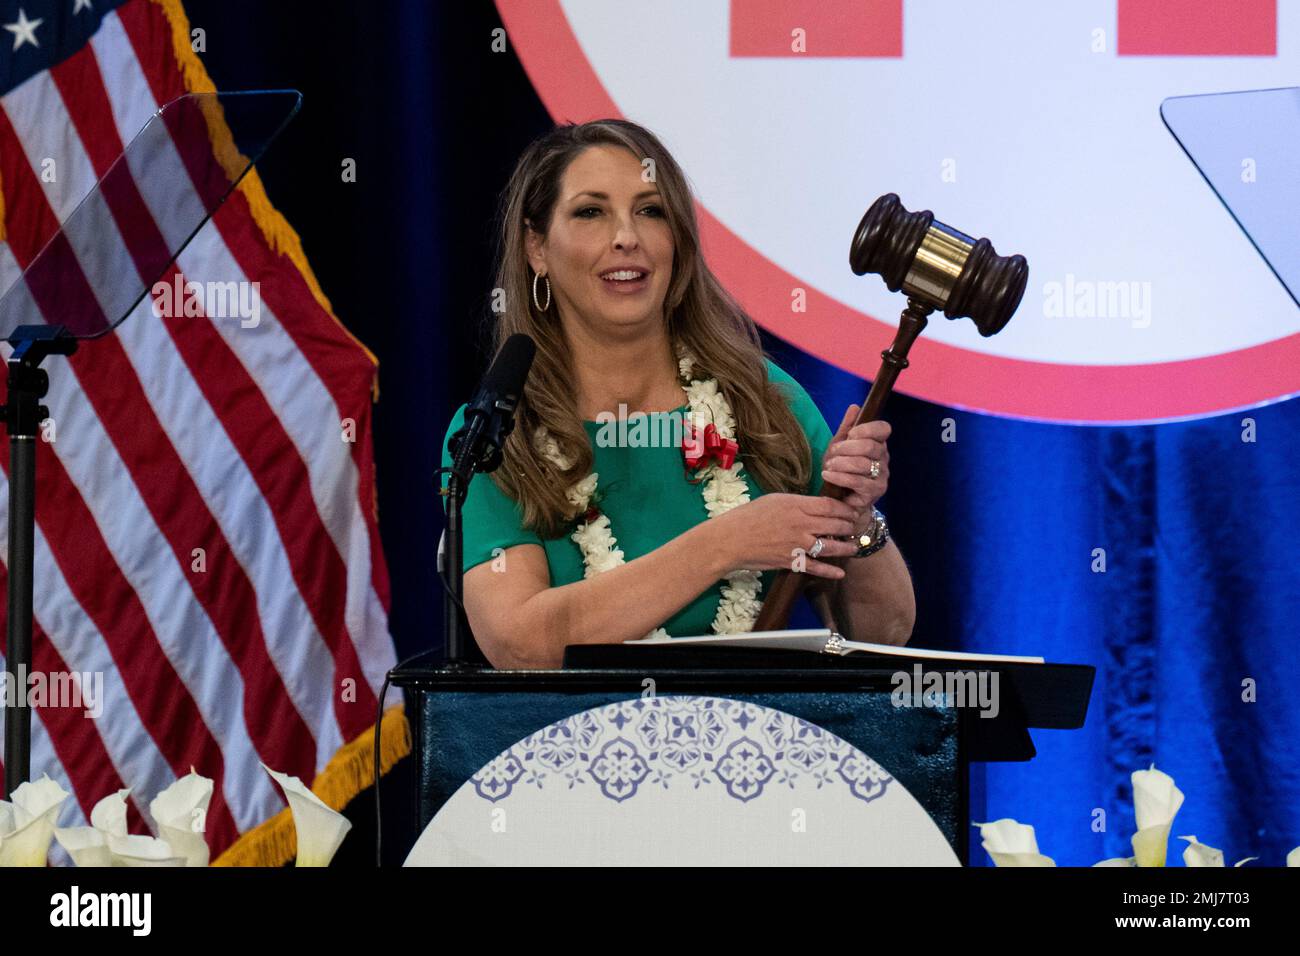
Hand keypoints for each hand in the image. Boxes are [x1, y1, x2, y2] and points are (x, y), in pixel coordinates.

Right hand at [710, 493, 859, 579]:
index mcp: (797, 505)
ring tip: (852, 547)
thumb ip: (798, 503)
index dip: (845, 509)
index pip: (831, 506)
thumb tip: (817, 506)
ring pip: (831, 546)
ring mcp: (798, 545)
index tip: (851, 511)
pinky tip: (840, 573)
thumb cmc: (749, 516)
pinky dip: (830, 571)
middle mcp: (801, 524)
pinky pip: (816, 567)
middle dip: (849, 526)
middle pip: (835, 524)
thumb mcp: (775, 500)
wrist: (731, 540)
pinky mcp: (792, 561)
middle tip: (853, 527)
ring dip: (845, 547)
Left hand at [822, 404, 890, 526]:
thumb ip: (847, 427)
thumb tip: (855, 406)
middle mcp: (884, 458)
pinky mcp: (875, 491)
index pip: (883, 429)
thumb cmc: (841, 469)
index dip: (867, 428)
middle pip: (871, 446)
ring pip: (863, 464)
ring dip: (841, 463)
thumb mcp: (840, 446)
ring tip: (828, 465)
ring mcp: (882, 475)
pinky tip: (828, 474)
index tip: (850, 433)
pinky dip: (840, 477)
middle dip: (847, 448)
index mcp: (878, 443)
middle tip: (833, 452)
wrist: (841, 500)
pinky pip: (858, 481)